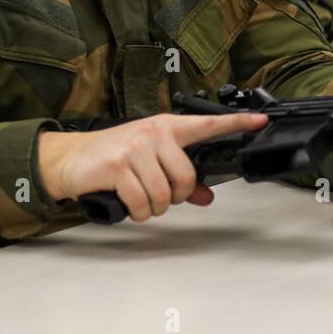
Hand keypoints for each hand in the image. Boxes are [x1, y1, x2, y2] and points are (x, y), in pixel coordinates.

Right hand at [39, 112, 267, 221]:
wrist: (71, 159)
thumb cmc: (114, 157)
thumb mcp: (150, 161)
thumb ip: (180, 178)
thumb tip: (206, 196)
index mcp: (166, 127)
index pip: (208, 124)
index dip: (237, 123)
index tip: (261, 121)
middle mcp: (154, 133)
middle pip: (186, 177)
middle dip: (175, 196)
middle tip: (158, 194)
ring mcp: (135, 148)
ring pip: (165, 194)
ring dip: (154, 207)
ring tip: (140, 198)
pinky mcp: (118, 166)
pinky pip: (143, 203)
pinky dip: (139, 212)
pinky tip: (129, 203)